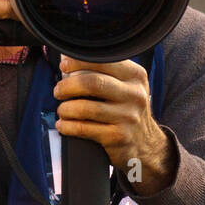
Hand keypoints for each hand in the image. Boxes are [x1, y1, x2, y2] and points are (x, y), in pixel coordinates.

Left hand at [53, 55, 176, 194]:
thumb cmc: (127, 111)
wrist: (145, 145)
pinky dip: (68, 126)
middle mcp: (134, 94)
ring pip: (85, 108)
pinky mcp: (117, 137)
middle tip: (58, 91)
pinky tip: (63, 125)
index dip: (77, 62)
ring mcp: (127, 117)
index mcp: (135, 76)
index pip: (102, 61)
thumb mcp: (126, 87)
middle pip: (92, 83)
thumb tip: (67, 59)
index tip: (64, 67)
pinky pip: (84, 129)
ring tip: (62, 110)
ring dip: (65, 108)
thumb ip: (103, 72)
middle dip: (68, 86)